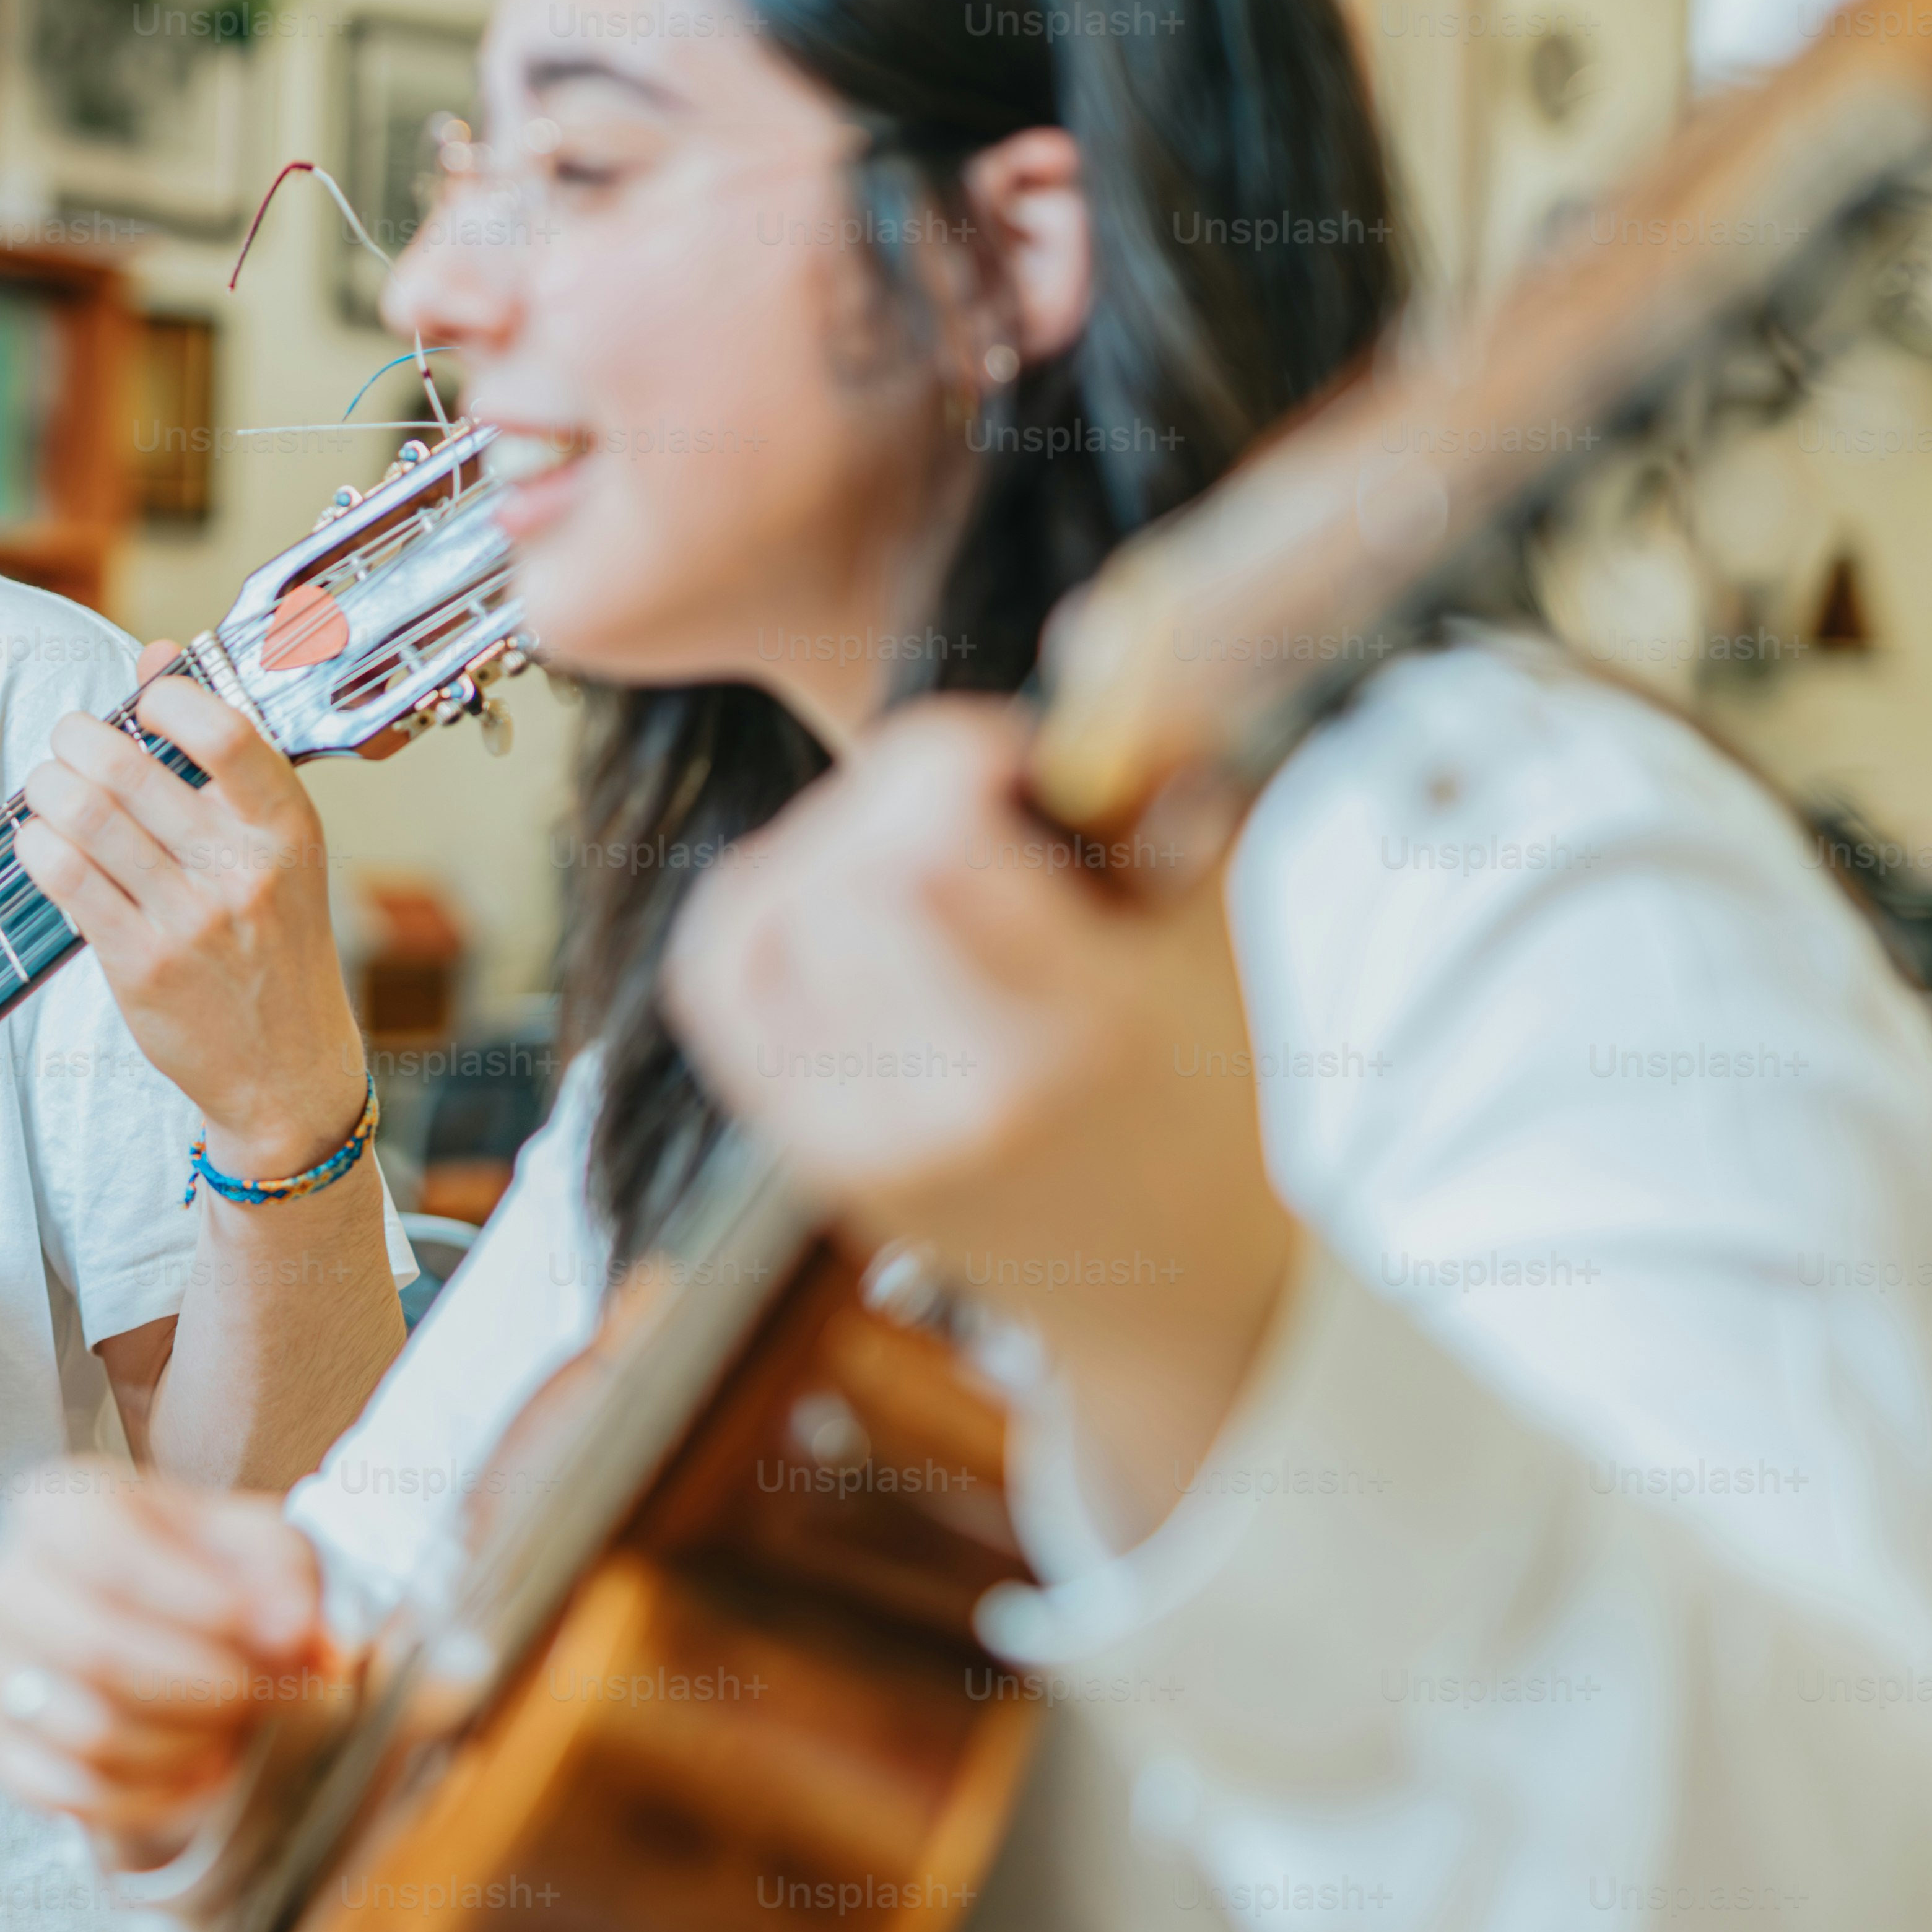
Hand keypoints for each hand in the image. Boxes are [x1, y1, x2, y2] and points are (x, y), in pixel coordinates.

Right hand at [0, 1462, 334, 1870]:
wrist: (169, 1638)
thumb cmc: (214, 1578)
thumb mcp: (264, 1553)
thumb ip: (286, 1577)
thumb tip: (294, 1629)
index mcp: (60, 1505)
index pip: (109, 1554)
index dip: (199, 1603)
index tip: (279, 1635)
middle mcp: (9, 1582)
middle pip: (95, 1650)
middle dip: (201, 1685)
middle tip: (263, 1693)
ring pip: (91, 1730)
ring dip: (187, 1742)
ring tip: (233, 1729)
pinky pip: (75, 1791)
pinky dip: (156, 1794)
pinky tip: (201, 1770)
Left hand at [14, 644, 368, 1177]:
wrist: (286, 1068)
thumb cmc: (273, 941)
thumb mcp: (276, 847)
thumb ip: (221, 753)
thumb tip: (159, 654)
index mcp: (286, 829)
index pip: (225, 733)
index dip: (168, 696)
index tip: (143, 697)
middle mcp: (242, 871)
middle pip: (128, 770)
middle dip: (76, 740)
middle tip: (66, 741)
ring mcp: (191, 921)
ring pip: (85, 819)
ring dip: (46, 787)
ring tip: (46, 786)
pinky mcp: (141, 966)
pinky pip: (66, 880)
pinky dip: (36, 845)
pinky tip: (37, 839)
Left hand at [662, 698, 1296, 1544]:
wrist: (1165, 1281)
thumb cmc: (1200, 1084)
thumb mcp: (1212, 925)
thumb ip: (1162, 783)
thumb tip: (1098, 649)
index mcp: (1083, 1030)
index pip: (935, 846)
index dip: (954, 758)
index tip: (1005, 762)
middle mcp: (960, 1095)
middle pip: (839, 871)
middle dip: (890, 801)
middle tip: (956, 808)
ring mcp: (866, 1137)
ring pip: (758, 919)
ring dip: (819, 851)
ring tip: (899, 862)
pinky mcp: (805, 1157)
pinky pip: (719, 989)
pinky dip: (760, 917)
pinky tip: (828, 906)